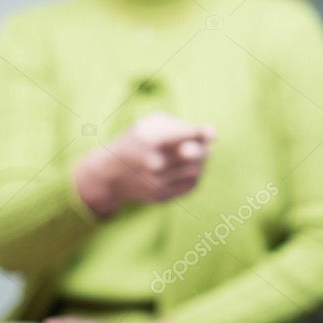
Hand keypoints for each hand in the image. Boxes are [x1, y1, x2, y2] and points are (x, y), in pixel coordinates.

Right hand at [75, 112, 216, 215]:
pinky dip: (195, 173)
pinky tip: (186, 167)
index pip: (178, 137)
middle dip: (202, 147)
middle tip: (199, 142)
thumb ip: (179, 126)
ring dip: (200, 160)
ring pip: (196, 170)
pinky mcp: (162, 197)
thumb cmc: (138, 141)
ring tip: (191, 153)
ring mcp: (156, 183)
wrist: (110, 174)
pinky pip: (192, 185)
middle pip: (191, 154)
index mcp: (147, 141)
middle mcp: (151, 164)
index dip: (198, 135)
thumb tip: (212, 135)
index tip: (211, 133)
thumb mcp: (150, 125)